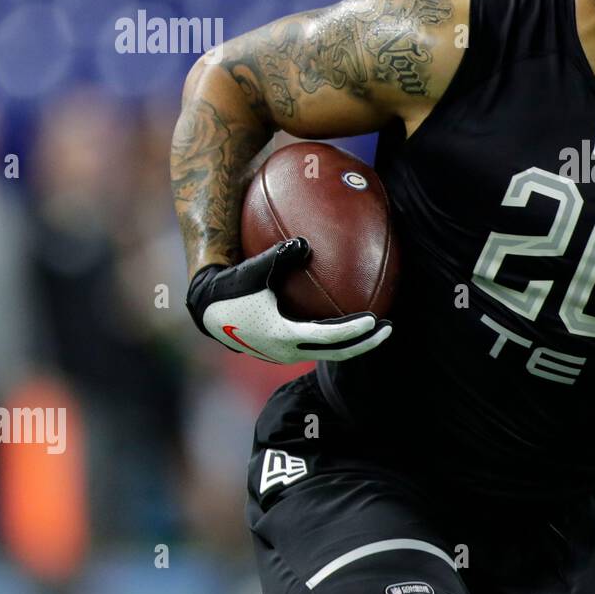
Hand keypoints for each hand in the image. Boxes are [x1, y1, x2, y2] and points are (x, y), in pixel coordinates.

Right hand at [184, 236, 392, 363]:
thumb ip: (280, 255)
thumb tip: (305, 241)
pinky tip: (347, 319)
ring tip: (376, 326)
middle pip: (337, 353)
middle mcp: (288, 351)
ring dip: (353, 342)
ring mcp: (286, 353)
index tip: (376, 320)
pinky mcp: (284, 348)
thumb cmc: (229, 287)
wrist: (205, 309)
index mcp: (284, 335)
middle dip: (366, 342)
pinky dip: (336, 337)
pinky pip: (318, 345)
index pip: (330, 337)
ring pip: (328, 352)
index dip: (355, 331)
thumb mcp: (253, 270)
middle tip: (389, 328)